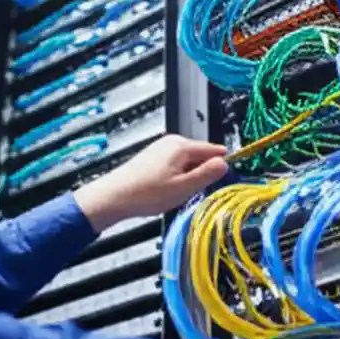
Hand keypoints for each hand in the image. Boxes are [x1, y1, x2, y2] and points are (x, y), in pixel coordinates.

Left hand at [72, 135, 228, 231]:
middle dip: (200, 174)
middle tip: (189, 192)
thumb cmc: (147, 193)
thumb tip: (225, 163)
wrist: (115, 196)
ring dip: (186, 178)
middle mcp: (172, 142)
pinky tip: (163, 190)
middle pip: (201, 156)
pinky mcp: (153, 156)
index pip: (215, 150)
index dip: (219, 167)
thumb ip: (207, 174)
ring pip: (187, 162)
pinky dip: (174, 178)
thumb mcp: (184, 187)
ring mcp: (161, 148)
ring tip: (173, 193)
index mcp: (182, 146)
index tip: (216, 183)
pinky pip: (175, 165)